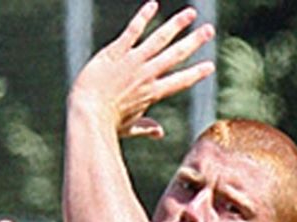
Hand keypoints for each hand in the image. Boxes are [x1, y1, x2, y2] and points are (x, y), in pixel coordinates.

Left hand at [69, 2, 214, 141]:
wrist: (87, 114)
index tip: (210, 66)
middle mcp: (146, 75)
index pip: (179, 81)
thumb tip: (159, 133)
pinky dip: (143, 17)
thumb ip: (145, 127)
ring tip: (191, 13)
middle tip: (210, 30)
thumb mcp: (128, 128)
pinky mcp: (116, 52)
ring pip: (160, 38)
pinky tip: (153, 5)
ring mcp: (132, 61)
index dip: (196, 73)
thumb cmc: (105, 124)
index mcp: (151, 94)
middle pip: (175, 55)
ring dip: (177, 24)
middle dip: (194, 42)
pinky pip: (133, 31)